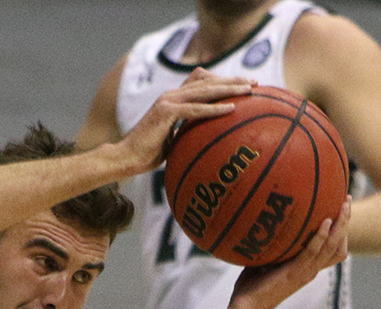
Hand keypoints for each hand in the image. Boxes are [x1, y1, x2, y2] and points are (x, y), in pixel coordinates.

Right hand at [116, 68, 253, 171]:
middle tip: (254, 83)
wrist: (126, 158)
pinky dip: (214, 108)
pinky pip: (195, 109)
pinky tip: (231, 109)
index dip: (222, 80)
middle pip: (207, 80)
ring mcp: (167, 101)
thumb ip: (188, 134)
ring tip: (248, 91)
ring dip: (228, 89)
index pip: (202, 81)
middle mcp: (171, 95)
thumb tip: (206, 143)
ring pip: (204, 90)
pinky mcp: (165, 112)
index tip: (243, 86)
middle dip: (232, 79)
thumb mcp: (174, 141)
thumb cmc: (148, 155)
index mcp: (173, 99)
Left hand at [229, 198, 351, 308]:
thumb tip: (267, 220)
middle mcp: (311, 270)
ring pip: (332, 246)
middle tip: (347, 200)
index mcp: (308, 268)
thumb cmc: (252, 285)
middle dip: (345, 222)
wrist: (247, 307)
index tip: (340, 209)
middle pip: (339, 245)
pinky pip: (313, 251)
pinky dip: (321, 236)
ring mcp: (305, 272)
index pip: (335, 250)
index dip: (341, 231)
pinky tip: (325, 220)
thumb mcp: (268, 260)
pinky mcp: (295, 273)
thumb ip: (275, 245)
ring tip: (343, 205)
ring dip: (340, 225)